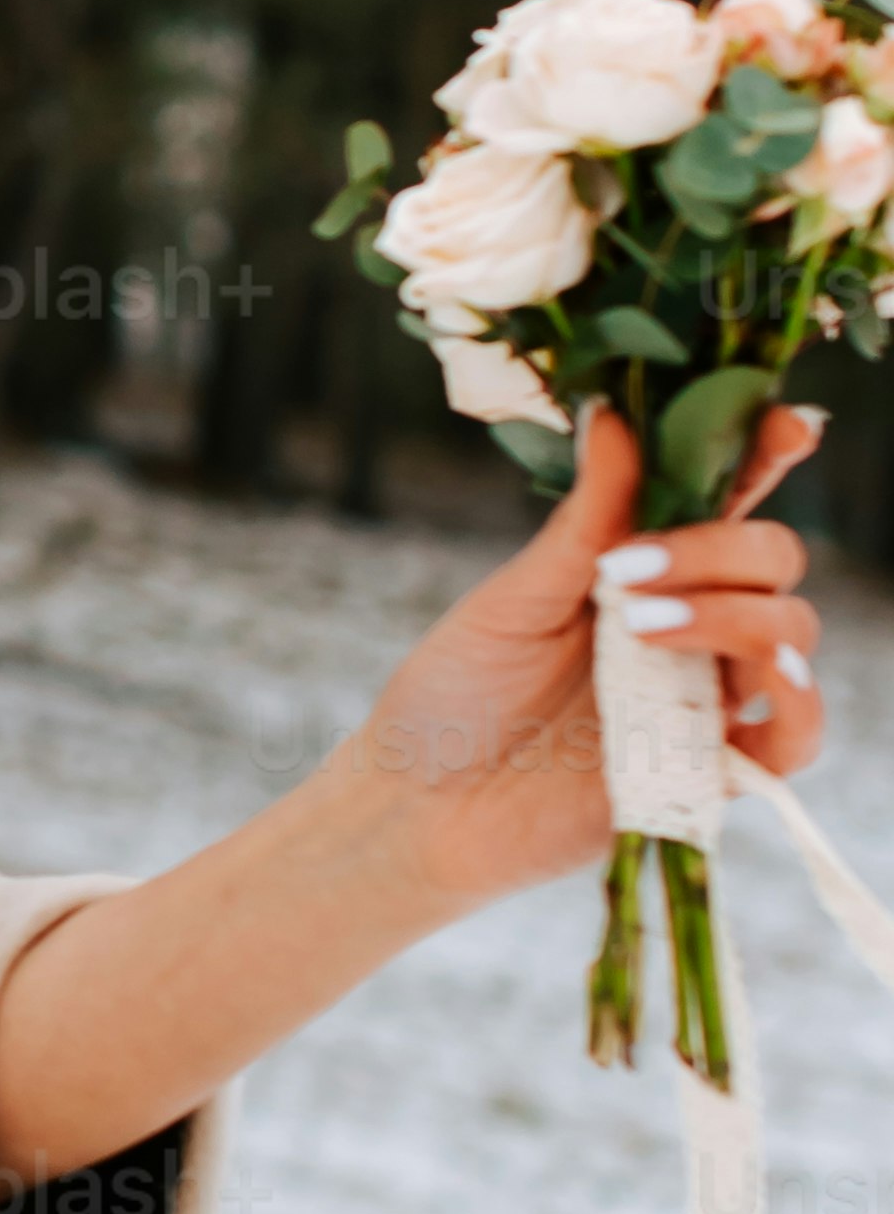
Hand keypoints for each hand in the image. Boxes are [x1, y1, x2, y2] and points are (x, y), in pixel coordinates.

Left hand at [353, 398, 826, 917]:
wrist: (420, 803)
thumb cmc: (457, 693)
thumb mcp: (514, 598)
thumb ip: (584, 519)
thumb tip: (612, 410)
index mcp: (644, 568)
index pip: (728, 499)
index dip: (768, 454)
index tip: (785, 425)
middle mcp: (691, 624)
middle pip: (773, 558)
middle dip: (721, 548)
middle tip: (626, 572)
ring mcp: (706, 696)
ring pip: (790, 632)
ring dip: (734, 616)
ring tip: (642, 628)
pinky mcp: (711, 771)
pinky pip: (795, 735)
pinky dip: (795, 701)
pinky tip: (753, 680)